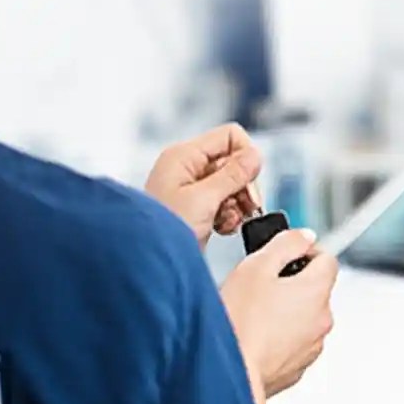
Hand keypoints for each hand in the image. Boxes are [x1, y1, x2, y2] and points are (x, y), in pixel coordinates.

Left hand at [144, 123, 262, 247]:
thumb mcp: (203, 200)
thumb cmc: (162, 233)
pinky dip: (230, 215)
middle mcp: (187, 168)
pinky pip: (225, 202)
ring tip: (229, 221)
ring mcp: (191, 189)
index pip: (229, 136)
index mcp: (183, 156)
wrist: (147, 267)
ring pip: (232, 184)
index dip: (245, 157)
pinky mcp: (196, 209)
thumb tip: (255, 155)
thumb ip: (233, 175)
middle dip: (244, 185)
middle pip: (233, 161)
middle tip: (246, 207)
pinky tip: (222, 228)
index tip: (249, 183)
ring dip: (238, 204)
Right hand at [221, 228, 337, 396]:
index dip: (305, 252)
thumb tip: (304, 236)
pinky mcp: (298, 368)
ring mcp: (312, 346)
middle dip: (292, 283)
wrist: (229, 374)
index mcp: (317, 290)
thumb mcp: (257, 266)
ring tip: (254, 314)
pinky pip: (293, 343)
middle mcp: (322, 319)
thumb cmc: (239, 323)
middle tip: (260, 286)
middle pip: (315, 289)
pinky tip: (255, 336)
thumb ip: (286, 243)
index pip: (327, 259)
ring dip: (286, 312)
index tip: (285, 256)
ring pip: (304, 317)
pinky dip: (280, 337)